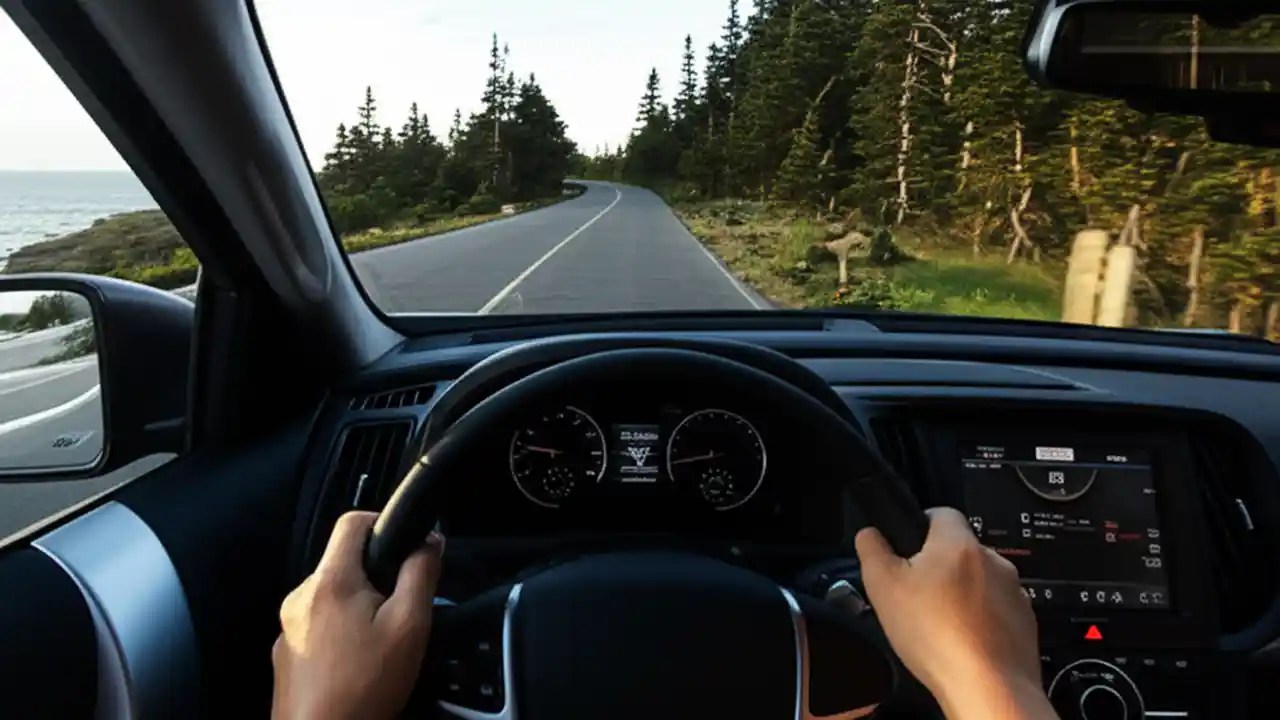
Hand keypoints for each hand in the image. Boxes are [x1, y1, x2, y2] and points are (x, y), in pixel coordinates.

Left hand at [272, 511, 443, 719]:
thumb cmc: (365, 686)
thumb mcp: (409, 626)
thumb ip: (420, 575)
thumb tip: (429, 541)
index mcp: (330, 581)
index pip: (352, 521)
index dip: (383, 524)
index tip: (406, 548)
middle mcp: (300, 596)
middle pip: (343, 563)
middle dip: (375, 577)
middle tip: (401, 610)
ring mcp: (286, 627)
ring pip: (331, 597)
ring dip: (358, 609)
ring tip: (381, 643)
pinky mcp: (284, 655)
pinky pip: (317, 626)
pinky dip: (340, 634)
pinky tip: (357, 664)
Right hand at [856, 508, 1056, 719]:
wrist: (988, 686)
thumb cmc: (936, 635)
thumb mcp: (883, 587)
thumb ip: (872, 550)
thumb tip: (869, 533)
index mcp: (958, 543)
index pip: (941, 512)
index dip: (920, 526)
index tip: (907, 550)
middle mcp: (993, 560)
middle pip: (960, 551)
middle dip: (939, 567)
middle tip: (916, 595)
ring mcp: (1014, 591)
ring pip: (979, 582)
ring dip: (962, 595)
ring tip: (939, 625)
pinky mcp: (1025, 621)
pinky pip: (996, 611)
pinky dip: (980, 621)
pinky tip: (962, 642)